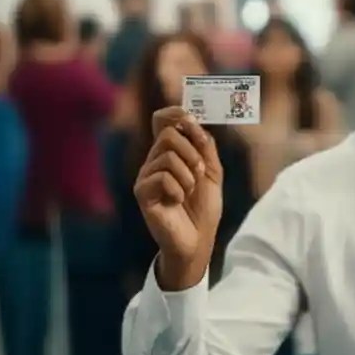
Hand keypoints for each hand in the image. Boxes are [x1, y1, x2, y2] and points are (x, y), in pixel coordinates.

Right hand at [134, 107, 223, 289]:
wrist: (198, 240)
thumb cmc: (203, 208)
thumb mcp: (211, 172)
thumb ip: (205, 146)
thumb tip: (194, 122)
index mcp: (170, 152)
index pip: (162, 119)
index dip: (177, 113)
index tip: (193, 124)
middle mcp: (154, 160)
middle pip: (169, 134)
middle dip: (192, 152)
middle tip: (199, 172)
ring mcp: (146, 176)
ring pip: (168, 155)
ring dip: (188, 176)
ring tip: (189, 192)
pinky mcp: (142, 193)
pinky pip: (162, 177)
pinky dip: (178, 190)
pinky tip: (176, 202)